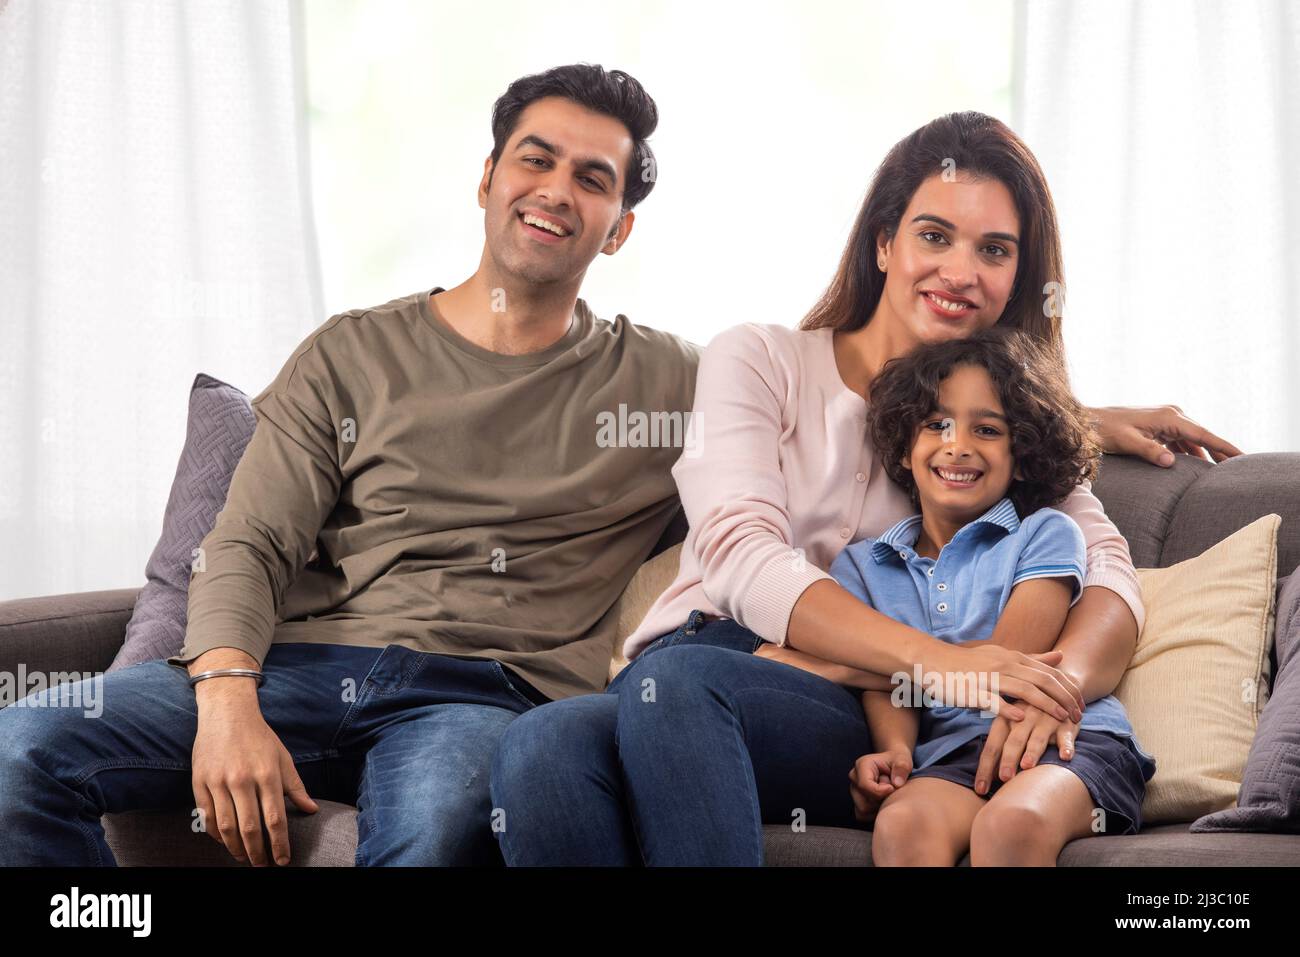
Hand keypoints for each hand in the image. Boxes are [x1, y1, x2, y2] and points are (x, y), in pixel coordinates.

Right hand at [191, 680, 317, 865]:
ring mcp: (218, 782)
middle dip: (258, 853)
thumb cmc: (260, 737)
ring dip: (235, 848)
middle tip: (263, 865)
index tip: (283, 860)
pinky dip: (215, 834)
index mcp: (267, 775)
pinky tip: (225, 841)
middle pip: (250, 828)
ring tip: (244, 858)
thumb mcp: (283, 758)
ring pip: (226, 827)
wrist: (227, 713)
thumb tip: (312, 810)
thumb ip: (296, 787)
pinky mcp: (199, 782)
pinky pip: (206, 817)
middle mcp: (242, 780)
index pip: (275, 819)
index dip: (280, 844)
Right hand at [848, 748, 913, 824]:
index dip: (880, 792)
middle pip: (864, 801)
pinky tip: (884, 802)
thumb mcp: (903, 760)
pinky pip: (863, 815)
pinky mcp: (857, 801)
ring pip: (863, 810)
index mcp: (862, 765)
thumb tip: (897, 784)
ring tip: (887, 795)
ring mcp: (854, 790)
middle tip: (891, 790)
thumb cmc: (898, 761)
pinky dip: (875, 813)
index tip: (893, 788)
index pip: (865, 785)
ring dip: (879, 807)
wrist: (894, 764)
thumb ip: (902, 767)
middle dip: (881, 800)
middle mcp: (854, 778)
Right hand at [923, 644, 1084, 722]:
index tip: (1082, 705)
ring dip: (1045, 704)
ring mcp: (988, 677)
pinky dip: (1008, 709)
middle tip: (1079, 715)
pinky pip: (992, 700)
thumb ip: (1032, 659)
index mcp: (1013, 658)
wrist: (933, 661)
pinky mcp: (972, 690)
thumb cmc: (969, 663)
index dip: (1069, 689)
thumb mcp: (1002, 657)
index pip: (1050, 672)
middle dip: (1064, 698)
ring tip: (1061, 718)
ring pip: (1024, 689)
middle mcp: (1004, 665)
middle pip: (1042, 680)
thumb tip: (1060, 656)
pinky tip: (1020, 720)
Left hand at [973, 703, 1079, 795]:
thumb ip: (1000, 748)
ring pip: (1037, 738)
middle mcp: (1023, 719)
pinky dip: (1066, 746)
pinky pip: (1066, 735)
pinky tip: (1066, 757)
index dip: (985, 767)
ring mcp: (1045, 720)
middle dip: (1008, 759)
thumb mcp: (1010, 725)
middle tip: (1004, 778)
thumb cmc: (1027, 717)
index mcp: (1005, 719)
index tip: (980, 788)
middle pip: (1013, 741)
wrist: (1056, 691)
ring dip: (1032, 752)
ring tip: (1027, 766)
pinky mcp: (1065, 724)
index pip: (992, 745)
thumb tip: (987, 778)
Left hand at [1089, 404, 1242, 466]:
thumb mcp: (1128, 442)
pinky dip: (1189, 451)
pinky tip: (1195, 464)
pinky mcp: (1159, 425)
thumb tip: (1171, 462)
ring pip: (1192, 439)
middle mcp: (1172, 414)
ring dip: (1205, 453)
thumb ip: (1150, 451)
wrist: (1088, 421)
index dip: (1224, 447)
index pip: (1204, 435)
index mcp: (1169, 417)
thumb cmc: (1106, 430)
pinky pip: (1180, 440)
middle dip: (1220, 451)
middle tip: (1240, 467)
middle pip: (1203, 436)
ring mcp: (1166, 418)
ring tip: (1220, 469)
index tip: (1242, 456)